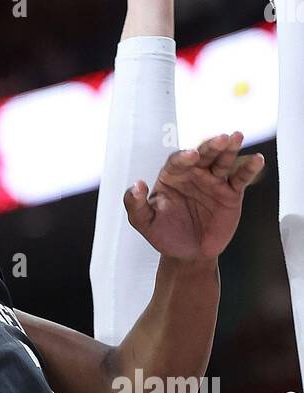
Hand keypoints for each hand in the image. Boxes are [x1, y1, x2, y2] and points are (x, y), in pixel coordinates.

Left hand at [124, 132, 263, 259]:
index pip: (177, 161)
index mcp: (172, 176)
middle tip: (221, 138)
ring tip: (236, 137)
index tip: (191, 155)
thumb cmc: (165, 234)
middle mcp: (193, 174)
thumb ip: (136, 205)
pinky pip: (239, 179)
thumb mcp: (144, 223)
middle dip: (211, 146)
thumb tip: (137, 185)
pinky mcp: (230, 193)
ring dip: (230, 149)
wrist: (188, 254)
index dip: (184, 157)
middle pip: (203, 155)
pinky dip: (248, 169)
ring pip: (222, 161)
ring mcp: (213, 182)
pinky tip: (257, 160)